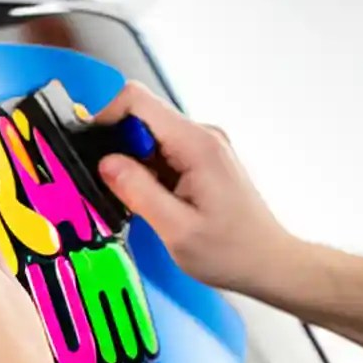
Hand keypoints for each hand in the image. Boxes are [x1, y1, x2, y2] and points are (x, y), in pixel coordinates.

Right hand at [94, 82, 299, 294]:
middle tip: (119, 190)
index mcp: (197, 145)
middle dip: (118, 149)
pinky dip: (148, 174)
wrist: (269, 263)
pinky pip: (161, 152)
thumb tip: (105, 163)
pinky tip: (157, 203)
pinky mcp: (201, 159)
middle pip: (141, 117)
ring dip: (134, 166)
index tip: (93, 148)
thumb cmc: (232, 251)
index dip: (106, 116)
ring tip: (145, 204)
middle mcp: (202, 136)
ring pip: (148, 137)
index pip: (137, 100)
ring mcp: (203, 146)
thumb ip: (137, 192)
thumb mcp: (176, 230)